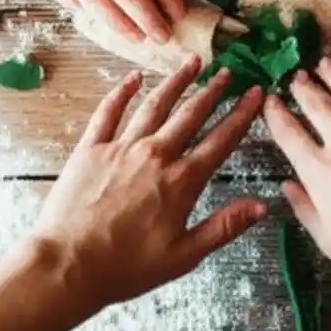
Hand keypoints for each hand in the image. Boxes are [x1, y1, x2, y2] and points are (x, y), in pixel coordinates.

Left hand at [37, 58, 264, 306]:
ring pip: (154, 105)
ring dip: (176, 82)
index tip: (256, 94)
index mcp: (181, 181)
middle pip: (190, 114)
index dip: (242, 115)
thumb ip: (224, 227)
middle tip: (228, 72)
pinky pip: (109, 112)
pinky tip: (134, 77)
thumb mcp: (184, 255)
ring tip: (192, 63)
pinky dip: (123, 92)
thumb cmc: (126, 267)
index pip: (221, 140)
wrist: (69, 265)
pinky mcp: (91, 149)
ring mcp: (121, 148)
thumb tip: (261, 207)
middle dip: (212, 91)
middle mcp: (155, 156)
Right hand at [261, 57, 330, 300]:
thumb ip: (305, 208)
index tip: (270, 101)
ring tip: (327, 64)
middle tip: (296, 76)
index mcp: (321, 172)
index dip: (275, 113)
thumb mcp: (328, 240)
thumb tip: (289, 186)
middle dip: (304, 88)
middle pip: (319, 106)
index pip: (290, 133)